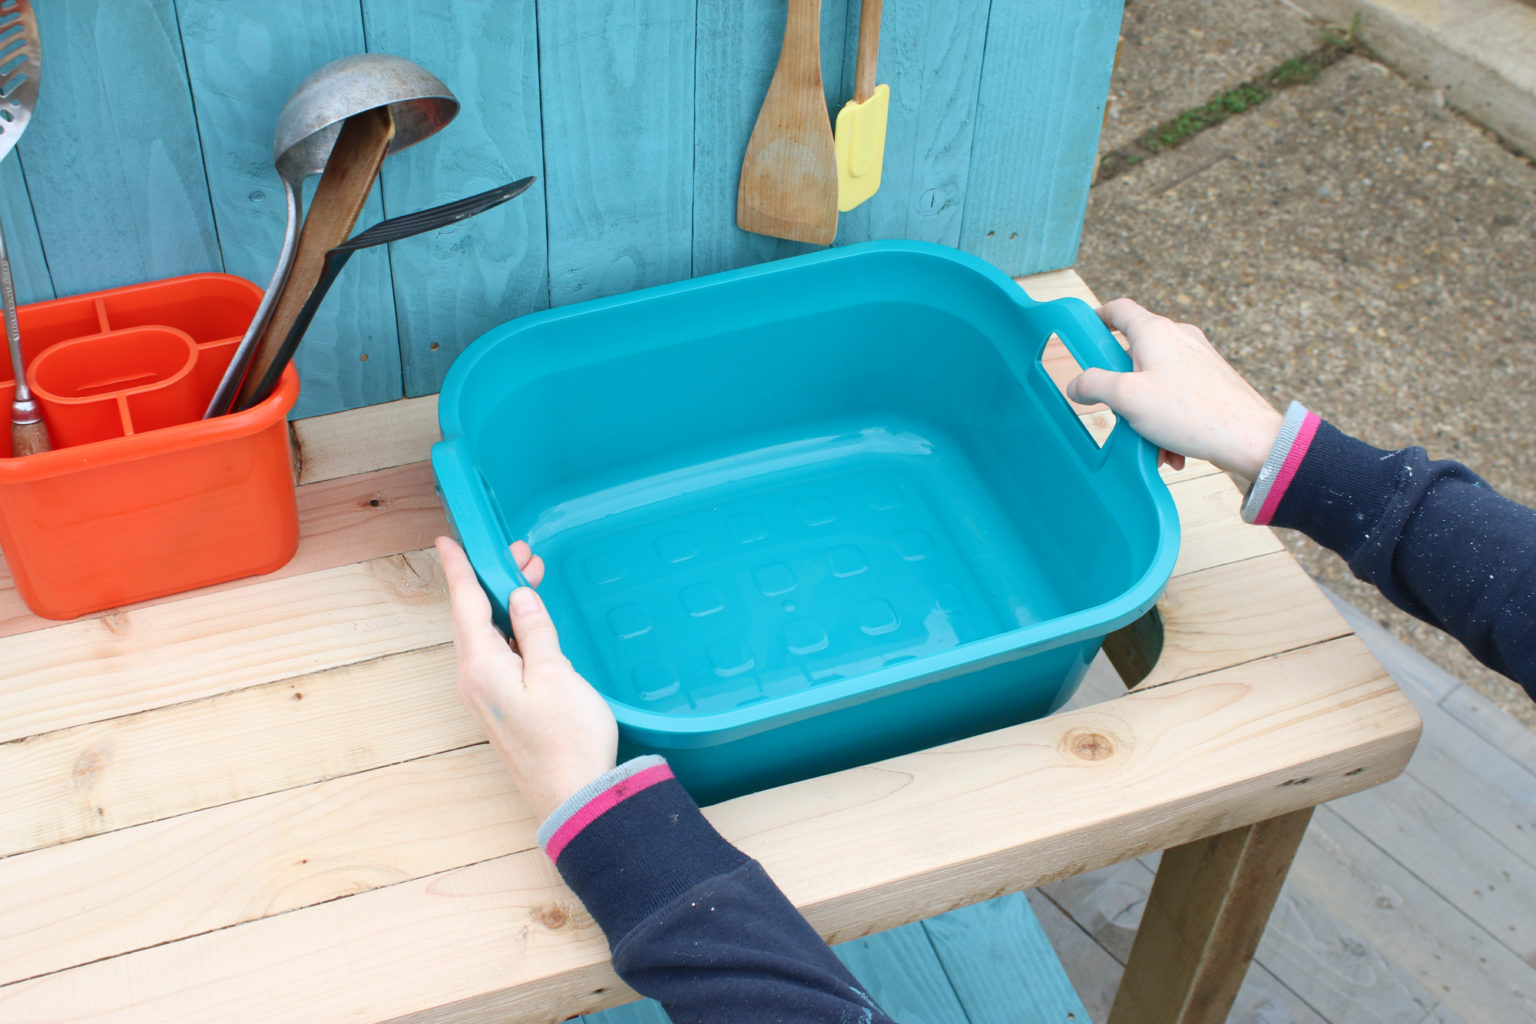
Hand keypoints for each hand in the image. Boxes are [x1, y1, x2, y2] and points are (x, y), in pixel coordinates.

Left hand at [436, 536, 618, 821]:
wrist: (573, 797)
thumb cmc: (568, 739)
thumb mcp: (556, 674)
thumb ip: (535, 630)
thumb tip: (518, 597)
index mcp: (481, 666)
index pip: (465, 605)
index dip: (458, 570)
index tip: (447, 541)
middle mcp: (474, 680)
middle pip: (475, 618)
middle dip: (492, 581)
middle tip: (520, 553)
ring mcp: (485, 696)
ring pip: (487, 637)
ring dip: (505, 606)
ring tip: (531, 580)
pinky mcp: (501, 708)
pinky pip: (497, 657)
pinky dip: (511, 631)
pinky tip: (529, 625)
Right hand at [1065, 298, 1284, 479]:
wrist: (1249, 438)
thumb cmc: (1191, 412)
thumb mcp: (1127, 398)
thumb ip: (1093, 385)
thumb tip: (1075, 385)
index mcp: (1155, 332)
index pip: (1118, 309)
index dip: (1095, 318)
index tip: (1083, 335)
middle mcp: (1178, 337)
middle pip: (1133, 351)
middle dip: (1120, 386)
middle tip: (1113, 408)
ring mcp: (1197, 358)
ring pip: (1155, 380)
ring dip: (1144, 412)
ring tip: (1148, 441)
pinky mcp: (1211, 379)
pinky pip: (1176, 395)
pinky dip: (1166, 419)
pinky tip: (1170, 449)